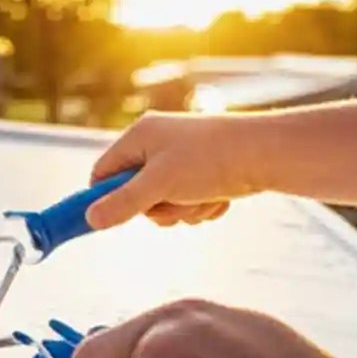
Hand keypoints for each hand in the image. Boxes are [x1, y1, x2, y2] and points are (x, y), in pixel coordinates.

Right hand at [87, 112, 270, 229]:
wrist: (267, 153)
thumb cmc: (210, 160)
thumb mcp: (159, 185)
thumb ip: (122, 204)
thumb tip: (90, 220)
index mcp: (139, 137)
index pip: (103, 172)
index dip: (105, 198)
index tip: (113, 220)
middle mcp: (157, 144)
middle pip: (134, 194)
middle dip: (158, 208)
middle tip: (176, 204)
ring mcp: (181, 159)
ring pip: (165, 203)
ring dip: (184, 210)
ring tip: (204, 198)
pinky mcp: (203, 173)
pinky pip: (188, 202)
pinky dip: (202, 207)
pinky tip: (219, 197)